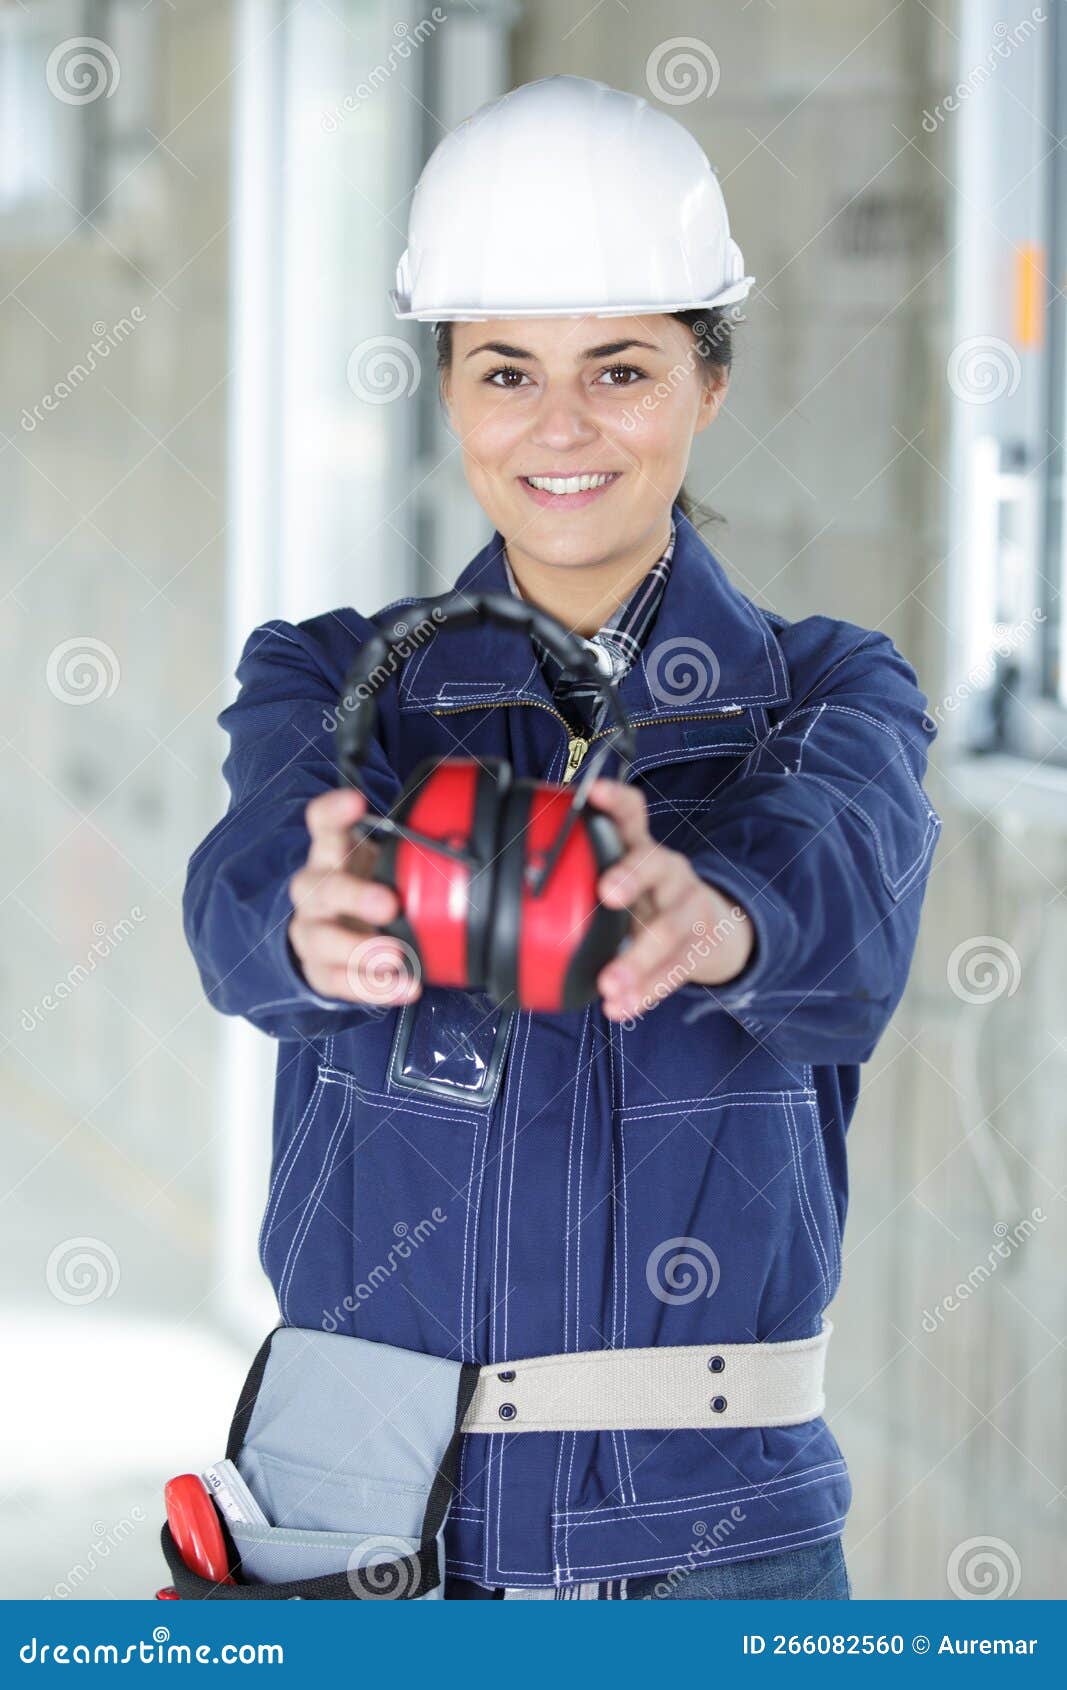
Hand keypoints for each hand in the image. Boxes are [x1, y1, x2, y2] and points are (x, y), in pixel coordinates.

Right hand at [287, 788, 422, 1004]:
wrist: (334, 939)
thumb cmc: (367, 891)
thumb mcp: (381, 865)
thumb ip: (410, 857)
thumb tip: (467, 848)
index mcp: (331, 855)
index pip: (322, 824)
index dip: (334, 811)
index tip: (355, 802)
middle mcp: (315, 890)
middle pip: (323, 888)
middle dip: (356, 896)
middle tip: (389, 904)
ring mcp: (311, 930)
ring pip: (323, 939)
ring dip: (361, 949)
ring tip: (395, 956)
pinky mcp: (317, 969)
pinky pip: (338, 981)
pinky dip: (372, 987)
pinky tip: (401, 985)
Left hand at [588, 777, 753, 1020]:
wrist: (710, 926)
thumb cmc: (645, 898)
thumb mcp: (623, 874)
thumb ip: (586, 872)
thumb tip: (518, 879)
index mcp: (642, 848)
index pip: (633, 814)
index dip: (616, 800)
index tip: (593, 792)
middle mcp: (669, 871)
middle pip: (656, 865)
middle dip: (632, 877)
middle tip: (607, 893)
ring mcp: (689, 909)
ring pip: (669, 930)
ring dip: (638, 959)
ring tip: (609, 982)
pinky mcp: (698, 947)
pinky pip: (674, 972)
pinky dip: (646, 992)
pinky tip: (621, 1006)